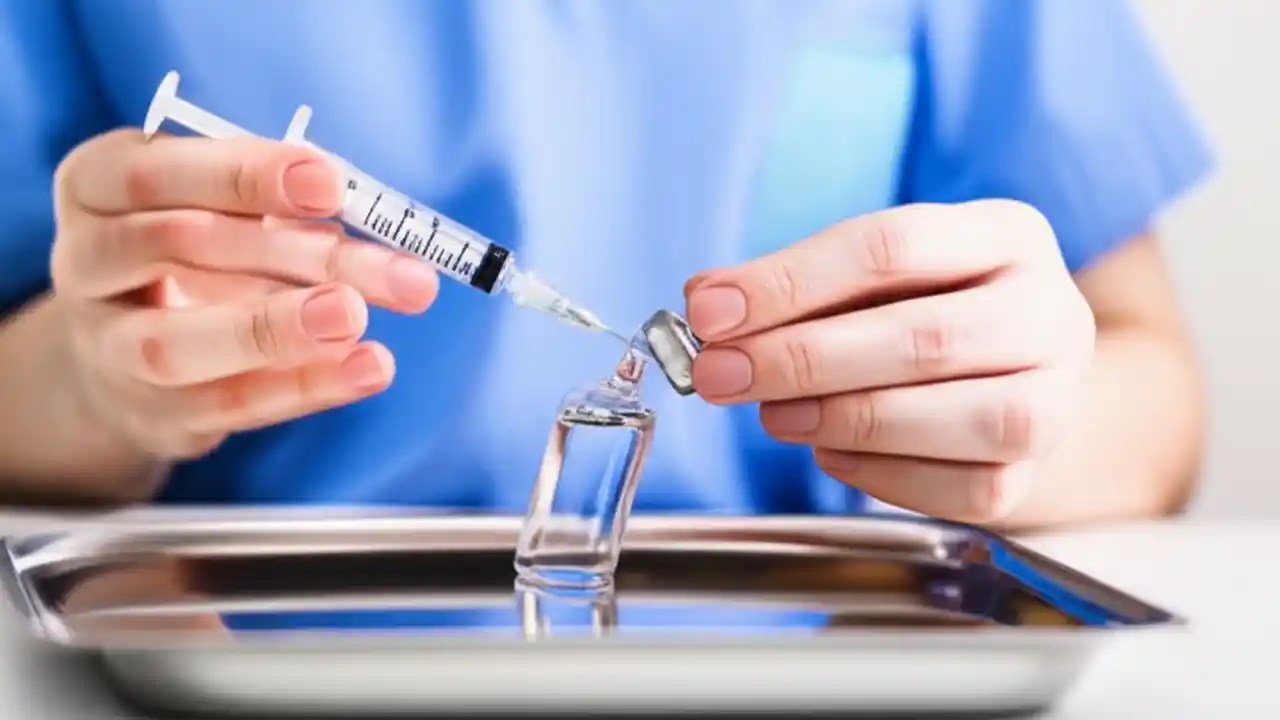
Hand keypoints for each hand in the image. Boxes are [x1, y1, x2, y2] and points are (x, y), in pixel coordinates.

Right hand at [48, 129, 438, 460]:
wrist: (126, 359)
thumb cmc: (194, 254)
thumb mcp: (219, 204)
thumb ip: (279, 199)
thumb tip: (368, 207)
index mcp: (95, 186)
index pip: (152, 173)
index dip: (242, 175)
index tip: (331, 183)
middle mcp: (85, 263)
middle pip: (176, 247)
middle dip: (293, 251)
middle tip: (394, 268)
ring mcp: (108, 347)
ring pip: (174, 343)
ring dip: (274, 330)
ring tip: (356, 316)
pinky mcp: (153, 413)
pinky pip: (227, 404)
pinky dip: (305, 386)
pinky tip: (367, 367)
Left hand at [684, 201, 1095, 522]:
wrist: (1015, 376)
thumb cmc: (927, 312)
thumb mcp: (874, 275)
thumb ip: (796, 284)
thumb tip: (708, 304)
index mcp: (1006, 235)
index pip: (892, 246)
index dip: (792, 281)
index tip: (711, 310)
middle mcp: (1048, 312)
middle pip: (925, 337)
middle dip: (802, 359)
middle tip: (720, 372)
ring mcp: (1056, 397)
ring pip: (962, 417)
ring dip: (844, 418)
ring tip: (772, 414)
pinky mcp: (1035, 473)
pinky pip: (964, 489)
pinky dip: (881, 474)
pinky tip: (828, 452)